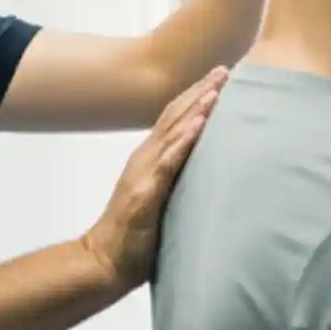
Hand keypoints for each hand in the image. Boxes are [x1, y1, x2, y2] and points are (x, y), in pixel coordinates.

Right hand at [80, 65, 228, 290]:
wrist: (104, 259)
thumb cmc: (135, 234)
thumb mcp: (159, 196)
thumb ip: (175, 176)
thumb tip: (204, 165)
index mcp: (150, 157)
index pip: (176, 118)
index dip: (196, 96)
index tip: (220, 77)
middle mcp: (145, 157)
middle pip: (175, 116)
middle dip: (201, 91)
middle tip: (225, 69)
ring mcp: (144, 173)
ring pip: (173, 132)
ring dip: (196, 108)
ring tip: (217, 88)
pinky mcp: (145, 193)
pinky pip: (168, 162)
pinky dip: (184, 140)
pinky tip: (199, 125)